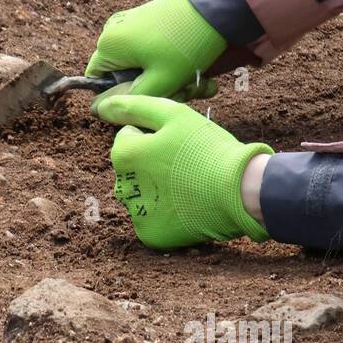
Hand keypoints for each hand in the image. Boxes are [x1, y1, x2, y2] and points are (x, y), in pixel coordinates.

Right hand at [84, 0, 226, 107]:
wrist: (217, 5)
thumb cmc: (185, 44)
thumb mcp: (160, 82)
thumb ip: (129, 100)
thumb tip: (100, 110)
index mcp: (108, 46)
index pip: (97, 83)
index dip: (121, 97)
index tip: (151, 100)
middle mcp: (114, 32)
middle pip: (124, 76)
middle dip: (156, 89)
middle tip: (186, 91)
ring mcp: (132, 24)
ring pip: (143, 66)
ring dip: (170, 80)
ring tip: (199, 81)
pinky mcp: (149, 20)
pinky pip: (153, 52)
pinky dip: (173, 65)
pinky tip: (198, 70)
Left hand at [96, 94, 272, 248]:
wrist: (239, 190)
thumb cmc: (207, 148)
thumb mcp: (172, 114)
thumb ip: (134, 107)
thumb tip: (103, 106)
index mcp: (122, 155)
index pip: (129, 137)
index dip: (154, 136)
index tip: (177, 142)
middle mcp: (121, 186)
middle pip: (132, 168)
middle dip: (151, 163)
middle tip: (185, 164)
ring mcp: (135, 213)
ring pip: (142, 193)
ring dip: (157, 188)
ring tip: (188, 185)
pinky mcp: (151, 235)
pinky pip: (152, 219)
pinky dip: (166, 214)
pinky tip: (186, 205)